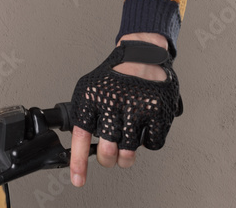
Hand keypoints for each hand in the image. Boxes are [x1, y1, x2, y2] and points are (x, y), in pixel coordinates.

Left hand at [69, 33, 175, 187]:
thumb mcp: (89, 90)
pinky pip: (152, 144)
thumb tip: (79, 147)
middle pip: (108, 151)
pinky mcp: (157, 113)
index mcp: (91, 99)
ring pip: (129, 152)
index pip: (81, 136)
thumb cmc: (114, 77)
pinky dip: (149, 141)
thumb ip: (85, 116)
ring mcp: (136, 109)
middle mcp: (113, 104)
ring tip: (126, 143)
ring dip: (127, 155)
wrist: (142, 55)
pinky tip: (144, 127)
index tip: (77, 180)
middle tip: (110, 155)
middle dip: (108, 159)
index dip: (78, 162)